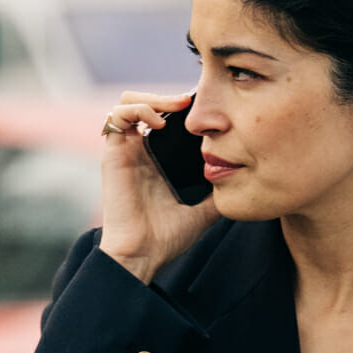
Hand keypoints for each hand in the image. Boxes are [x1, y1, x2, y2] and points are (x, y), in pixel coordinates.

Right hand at [97, 96, 217, 285]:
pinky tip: (159, 123)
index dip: (176, 108)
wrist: (141, 255)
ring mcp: (123, 150)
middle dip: (166, 97)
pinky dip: (138, 110)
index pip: (160, 118)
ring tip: (176, 108)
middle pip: (144, 103)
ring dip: (152, 98)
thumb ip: (215, 199)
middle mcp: (136, 150)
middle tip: (189, 102)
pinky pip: (118, 115)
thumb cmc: (164, 239)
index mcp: (153, 159)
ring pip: (128, 101)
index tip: (200, 109)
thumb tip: (240, 189)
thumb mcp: (200, 214)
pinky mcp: (113, 153)